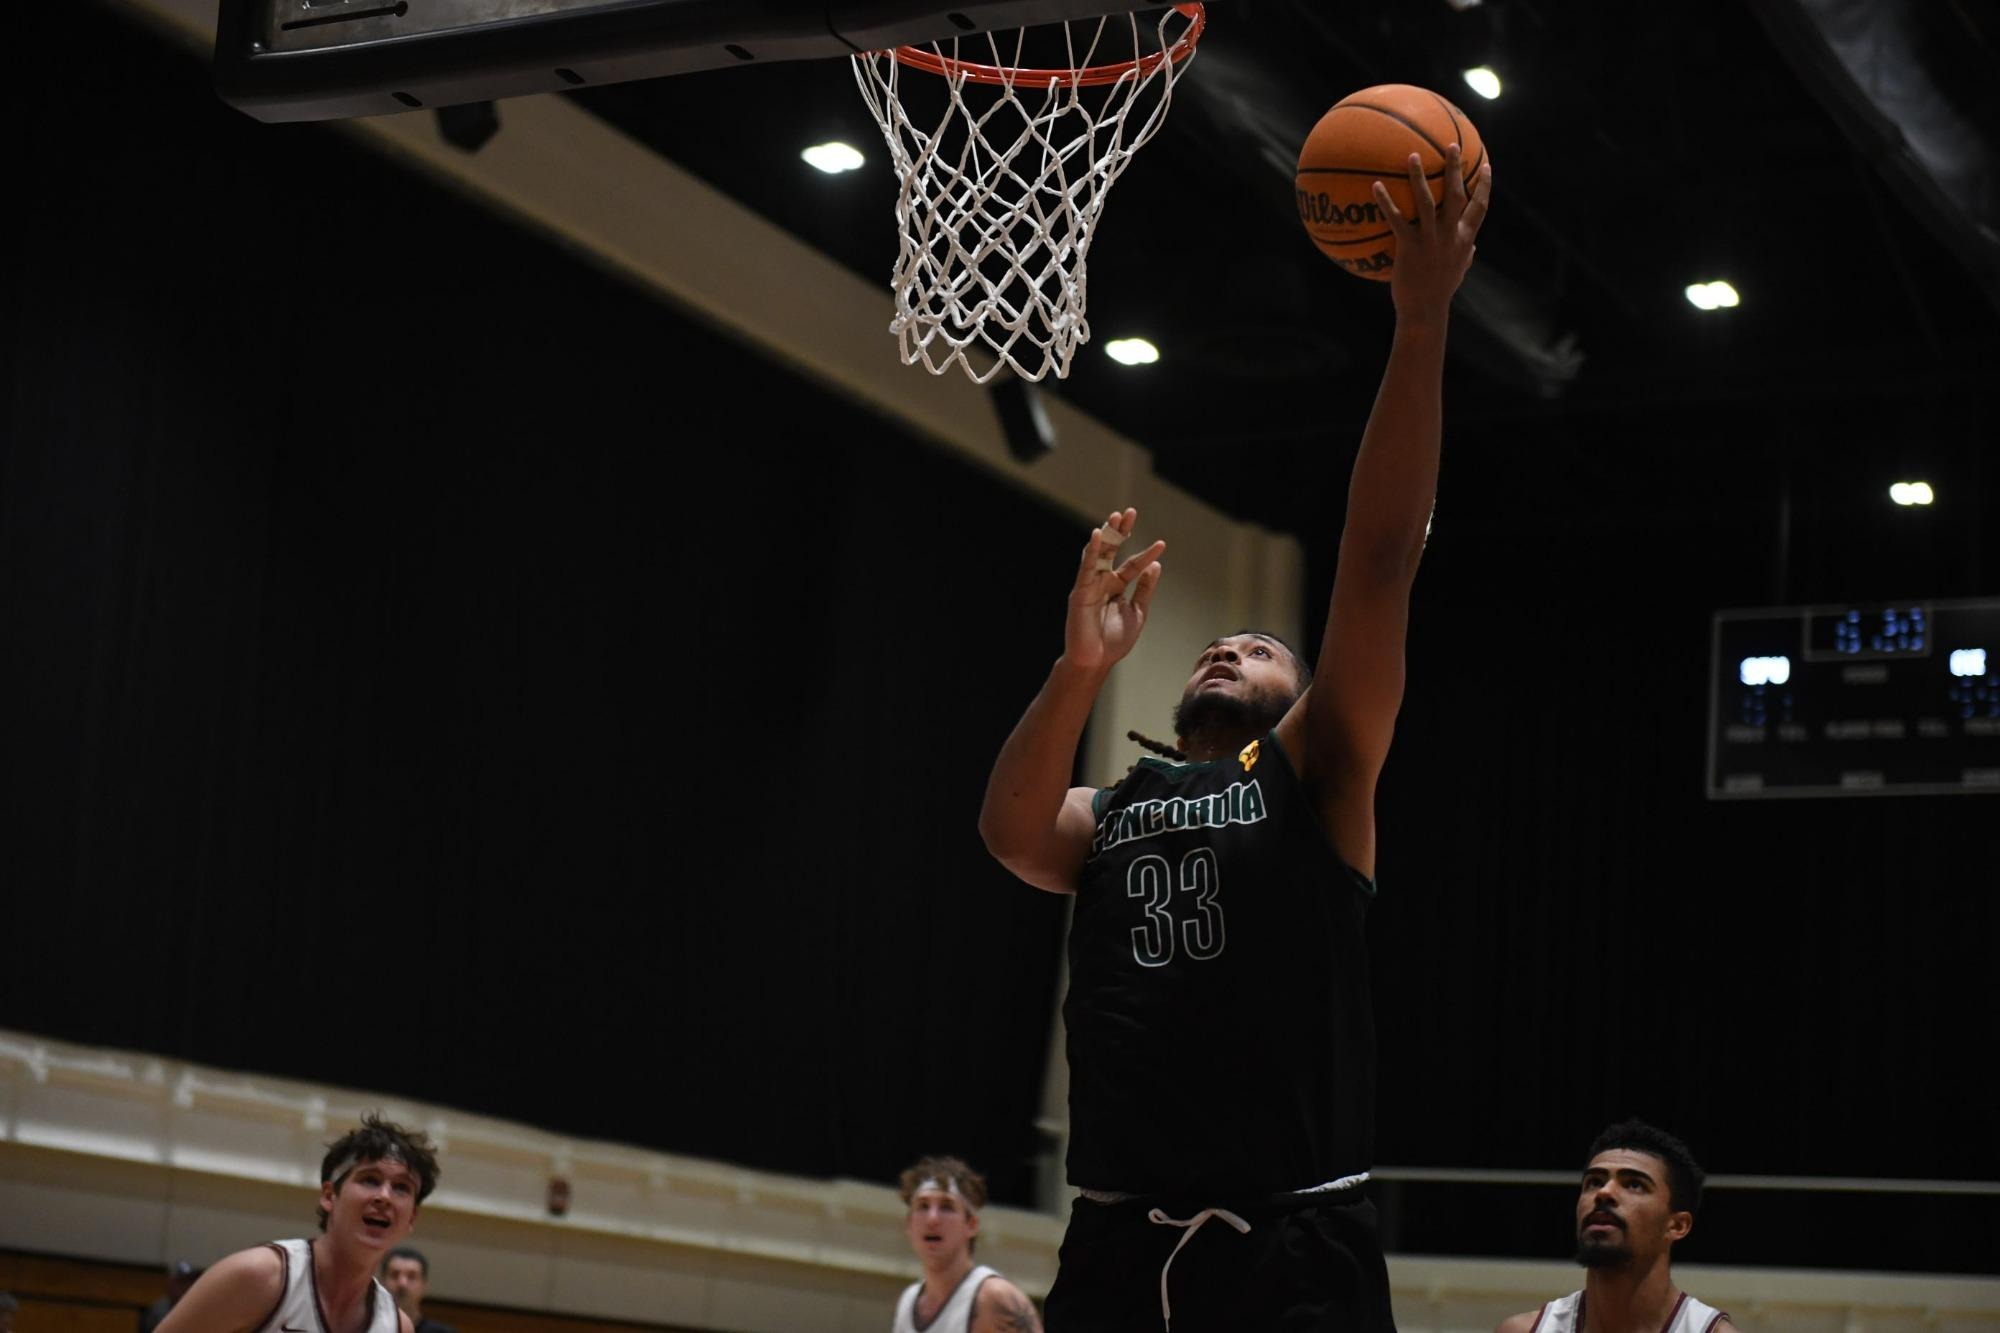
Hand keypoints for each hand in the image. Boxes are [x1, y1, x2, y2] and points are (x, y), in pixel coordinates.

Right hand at [1063, 508, 1164, 672]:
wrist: (1096, 661)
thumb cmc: (1114, 641)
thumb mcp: (1137, 612)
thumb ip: (1145, 589)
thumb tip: (1155, 565)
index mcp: (1116, 587)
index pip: (1132, 566)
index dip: (1146, 555)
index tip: (1161, 544)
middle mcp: (1102, 582)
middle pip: (1113, 551)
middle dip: (1121, 532)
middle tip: (1130, 512)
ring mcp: (1090, 585)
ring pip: (1099, 554)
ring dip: (1108, 534)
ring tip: (1117, 517)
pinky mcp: (1080, 591)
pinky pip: (1086, 568)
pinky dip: (1092, 552)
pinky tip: (1098, 535)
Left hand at [1375, 143, 1491, 317]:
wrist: (1425, 310)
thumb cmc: (1440, 291)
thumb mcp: (1459, 270)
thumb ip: (1466, 254)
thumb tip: (1474, 248)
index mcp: (1465, 239)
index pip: (1480, 207)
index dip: (1485, 185)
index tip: (1486, 165)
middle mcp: (1450, 235)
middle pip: (1456, 195)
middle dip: (1455, 168)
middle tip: (1451, 145)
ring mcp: (1430, 240)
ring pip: (1427, 201)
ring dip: (1419, 177)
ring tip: (1412, 155)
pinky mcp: (1409, 247)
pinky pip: (1396, 219)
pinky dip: (1386, 201)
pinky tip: (1375, 186)